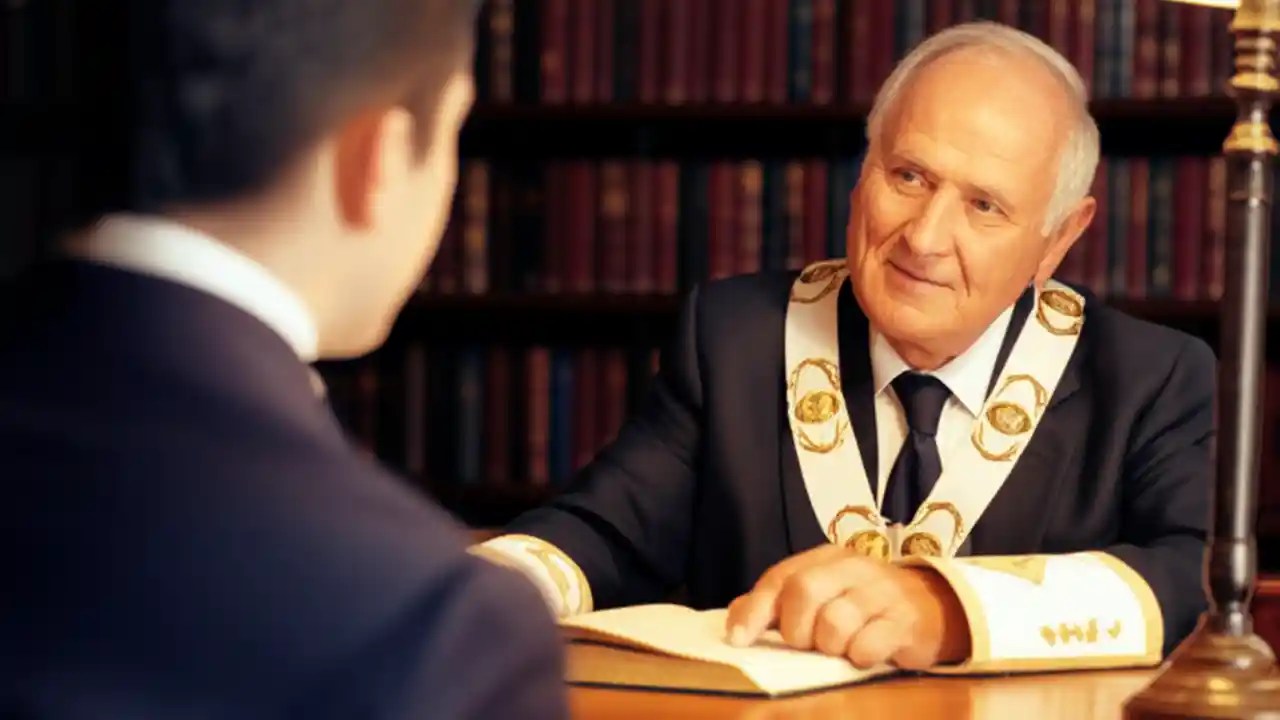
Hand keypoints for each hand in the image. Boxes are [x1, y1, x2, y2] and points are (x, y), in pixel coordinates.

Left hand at [724, 544, 969, 669]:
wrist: (932, 606)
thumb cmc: (863, 603)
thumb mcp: (822, 592)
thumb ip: (778, 604)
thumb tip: (734, 623)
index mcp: (826, 558)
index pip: (780, 577)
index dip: (755, 610)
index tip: (738, 639)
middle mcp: (853, 568)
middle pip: (804, 591)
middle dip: (795, 628)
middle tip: (805, 644)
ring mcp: (882, 593)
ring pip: (835, 621)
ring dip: (829, 645)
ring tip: (840, 647)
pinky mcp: (905, 622)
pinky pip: (868, 645)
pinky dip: (859, 656)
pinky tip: (863, 654)